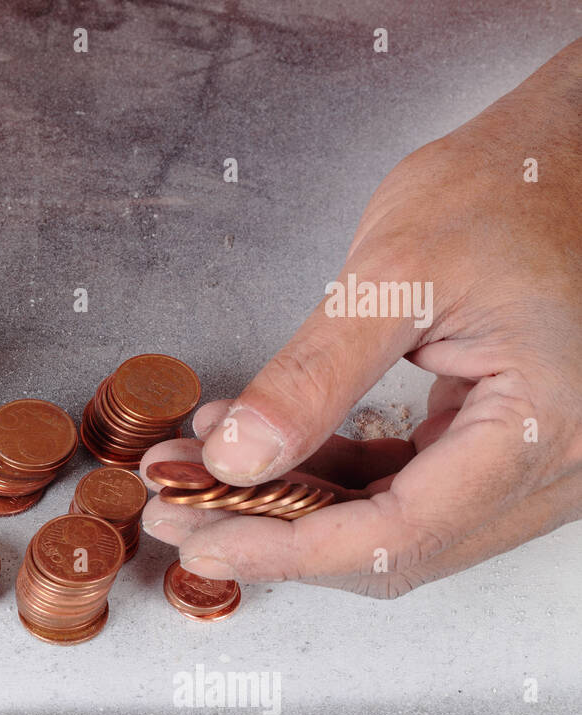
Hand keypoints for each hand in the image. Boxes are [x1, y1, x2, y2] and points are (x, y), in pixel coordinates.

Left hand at [141, 38, 581, 596]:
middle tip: (177, 510)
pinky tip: (262, 450)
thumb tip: (235, 459)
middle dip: (274, 535)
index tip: (202, 541)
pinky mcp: (506, 444)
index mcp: (545, 431)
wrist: (562, 156)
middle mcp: (558, 467)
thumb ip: (312, 378)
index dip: (287, 551)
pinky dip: (333, 476)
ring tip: (202, 471)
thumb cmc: (508, 189)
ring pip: (397, 525)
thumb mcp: (394, 275)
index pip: (399, 536)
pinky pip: (411, 487)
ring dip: (294, 507)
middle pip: (395, 548)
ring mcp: (538, 463)